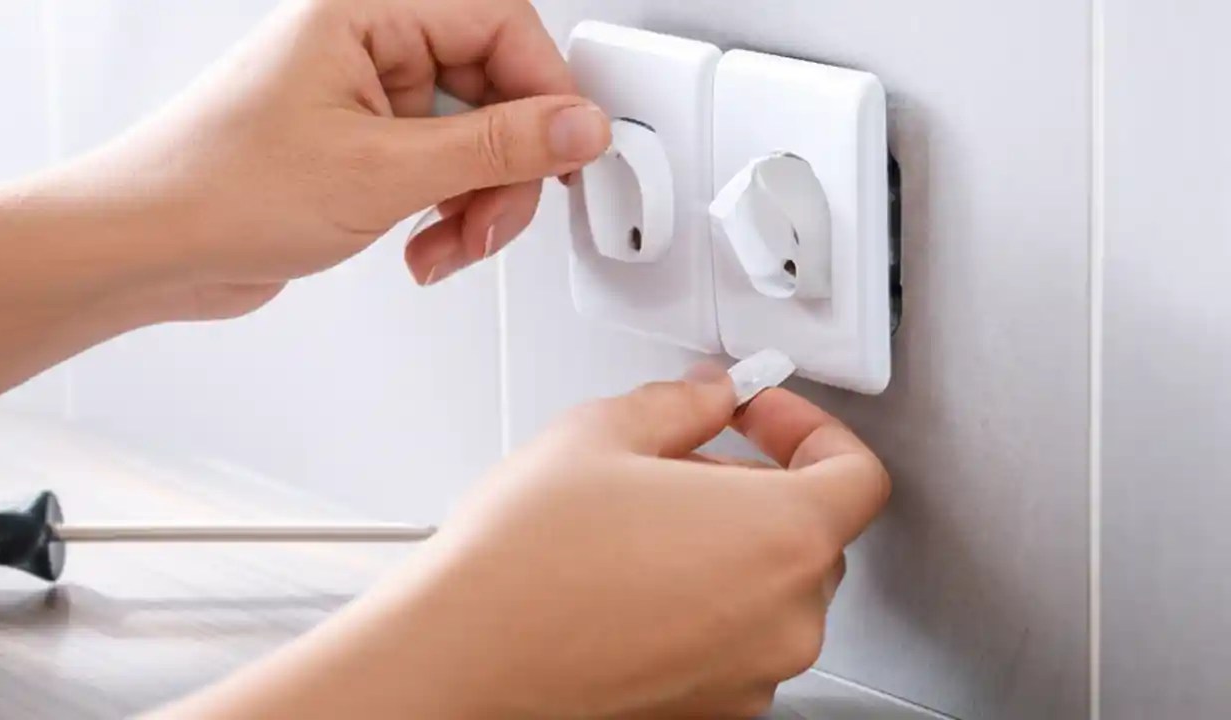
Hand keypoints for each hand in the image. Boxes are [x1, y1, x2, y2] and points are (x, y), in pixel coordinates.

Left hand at [54, 0, 608, 317]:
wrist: (145, 250)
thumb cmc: (217, 190)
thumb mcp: (382, 172)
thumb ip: (496, 148)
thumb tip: (579, 126)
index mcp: (365, 14)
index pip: (499, 20)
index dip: (546, 87)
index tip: (568, 148)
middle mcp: (368, 49)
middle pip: (494, 88)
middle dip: (507, 166)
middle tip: (498, 215)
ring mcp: (366, 103)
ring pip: (473, 140)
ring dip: (477, 202)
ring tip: (450, 244)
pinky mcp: (363, 152)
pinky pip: (440, 172)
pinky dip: (447, 216)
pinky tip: (424, 249)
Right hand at [157, 369, 890, 718]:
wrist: (463, 656)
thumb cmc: (525, 561)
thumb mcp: (603, 432)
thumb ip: (683, 402)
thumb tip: (710, 396)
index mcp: (783, 536)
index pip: (856, 472)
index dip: (808, 426)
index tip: (760, 414)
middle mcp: (785, 617)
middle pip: (813, 530)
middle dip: (758, 482)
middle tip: (685, 458)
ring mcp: (751, 673)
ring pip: (771, 587)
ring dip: (728, 543)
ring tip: (643, 520)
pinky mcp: (712, 708)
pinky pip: (736, 637)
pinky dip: (706, 600)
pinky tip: (633, 576)